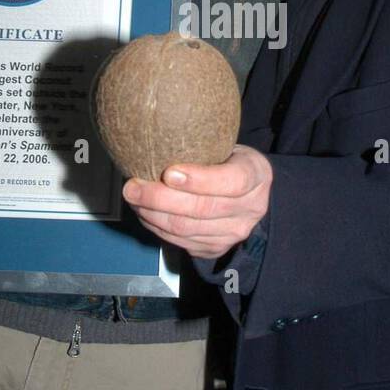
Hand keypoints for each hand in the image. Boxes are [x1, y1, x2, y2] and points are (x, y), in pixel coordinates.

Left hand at [122, 145, 272, 259]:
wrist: (247, 191)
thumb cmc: (227, 160)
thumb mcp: (226, 144)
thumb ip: (202, 146)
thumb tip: (156, 142)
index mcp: (257, 175)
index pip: (232, 181)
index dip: (199, 179)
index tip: (168, 173)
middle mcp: (252, 208)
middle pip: (202, 209)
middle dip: (160, 199)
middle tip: (132, 187)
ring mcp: (235, 233)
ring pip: (186, 229)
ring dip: (152, 215)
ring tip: (133, 199)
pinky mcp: (217, 248)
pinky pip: (181, 242)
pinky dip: (157, 228)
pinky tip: (145, 212)